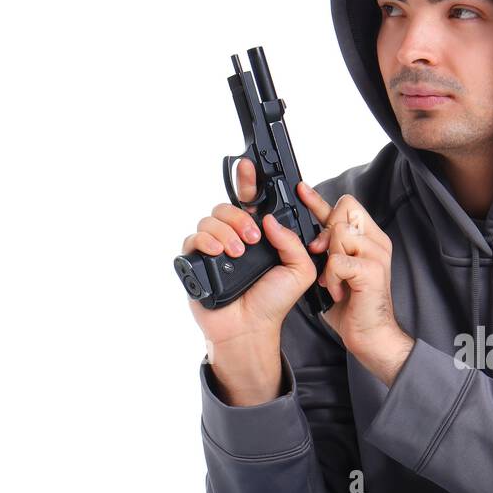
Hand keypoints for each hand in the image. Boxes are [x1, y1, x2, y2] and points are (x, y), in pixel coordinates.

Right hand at [180, 158, 319, 349]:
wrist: (251, 327)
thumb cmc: (274, 301)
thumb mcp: (300, 270)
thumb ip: (293, 241)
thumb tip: (269, 219)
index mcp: (259, 233)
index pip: (251, 200)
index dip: (248, 181)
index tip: (249, 166)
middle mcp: (234, 236)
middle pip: (228, 207)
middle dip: (241, 218)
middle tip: (254, 239)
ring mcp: (214, 246)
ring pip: (210, 218)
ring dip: (226, 232)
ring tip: (238, 253)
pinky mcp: (196, 259)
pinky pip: (193, 237)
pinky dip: (206, 241)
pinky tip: (218, 254)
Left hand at [301, 185, 413, 382]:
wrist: (370, 335)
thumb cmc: (352, 307)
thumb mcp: (332, 272)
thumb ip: (324, 251)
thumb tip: (303, 235)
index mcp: (367, 240)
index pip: (345, 207)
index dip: (319, 200)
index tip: (301, 190)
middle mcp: (376, 242)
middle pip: (344, 211)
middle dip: (326, 232)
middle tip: (320, 255)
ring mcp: (376, 255)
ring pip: (340, 233)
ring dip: (328, 259)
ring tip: (332, 280)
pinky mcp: (372, 270)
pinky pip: (338, 260)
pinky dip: (330, 278)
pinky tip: (335, 291)